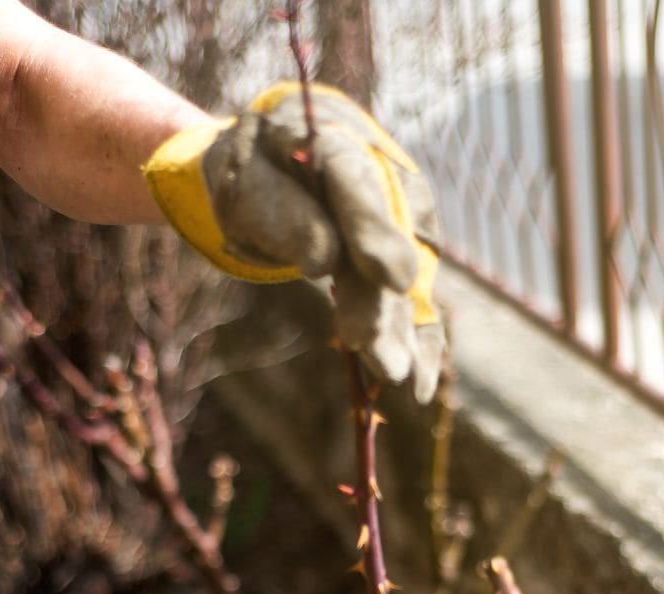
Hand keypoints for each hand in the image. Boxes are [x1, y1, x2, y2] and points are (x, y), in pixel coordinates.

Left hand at [145, 82, 443, 402]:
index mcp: (331, 137)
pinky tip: (420, 387)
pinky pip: (416, 304)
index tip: (390, 277)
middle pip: (387, 242)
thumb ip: (278, 210)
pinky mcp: (408, 255)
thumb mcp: (243, 179)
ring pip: (405, 278)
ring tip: (394, 375)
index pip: (354, 179)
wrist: (279, 156)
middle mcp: (383, 174)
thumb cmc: (254, 167)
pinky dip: (419, 345)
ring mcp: (403, 217)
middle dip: (382, 298)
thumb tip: (325, 261)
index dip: (373, 228)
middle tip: (373, 348)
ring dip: (399, 330)